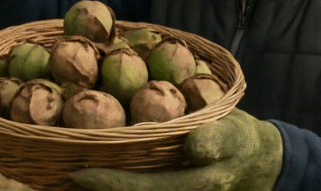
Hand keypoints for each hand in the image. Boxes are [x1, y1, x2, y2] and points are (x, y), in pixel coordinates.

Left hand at [70, 109, 282, 190]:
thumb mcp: (236, 135)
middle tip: (59, 176)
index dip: (111, 185)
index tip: (78, 174)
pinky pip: (143, 189)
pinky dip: (118, 185)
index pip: (145, 189)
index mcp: (195, 186)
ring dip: (105, 189)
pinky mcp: (172, 190)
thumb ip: (217, 139)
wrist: (260, 163)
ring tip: (66, 178)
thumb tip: (194, 147)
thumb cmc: (243, 142)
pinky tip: (95, 176)